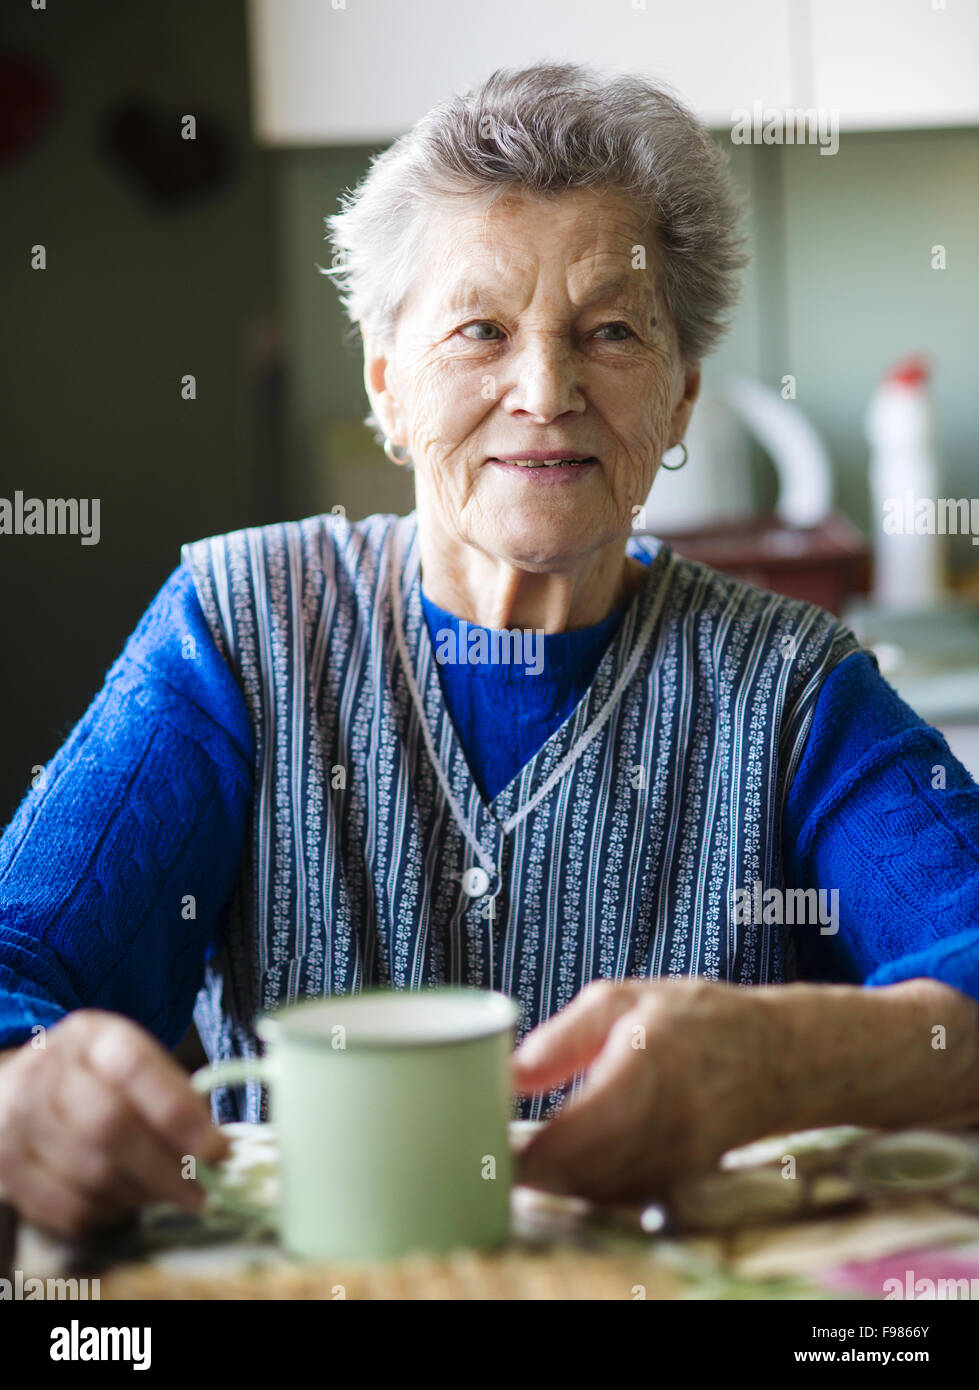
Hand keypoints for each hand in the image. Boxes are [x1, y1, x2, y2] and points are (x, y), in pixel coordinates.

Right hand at [0, 1009, 228, 1237]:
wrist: (24, 1084)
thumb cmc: (97, 1076)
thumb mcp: (137, 1062)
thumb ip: (174, 1095)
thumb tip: (215, 1149)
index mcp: (91, 1036)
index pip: (135, 1068)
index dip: (180, 1114)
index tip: (218, 1150)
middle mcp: (47, 1070)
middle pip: (110, 1126)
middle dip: (165, 1168)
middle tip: (200, 1193)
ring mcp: (18, 1119)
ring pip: (89, 1173)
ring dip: (139, 1194)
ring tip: (164, 1194)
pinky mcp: (5, 1167)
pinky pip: (64, 1207)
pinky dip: (105, 1213)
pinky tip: (124, 1202)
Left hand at [510, 978, 778, 1203]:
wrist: (779, 1056)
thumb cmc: (696, 1019)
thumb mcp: (620, 1001)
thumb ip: (560, 1040)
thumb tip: (507, 1074)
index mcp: (644, 1071)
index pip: (568, 1138)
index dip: (520, 1155)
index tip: (486, 1144)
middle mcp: (665, 1126)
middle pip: (576, 1176)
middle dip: (529, 1171)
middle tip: (494, 1150)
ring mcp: (677, 1162)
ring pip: (595, 1192)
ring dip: (554, 1182)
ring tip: (523, 1154)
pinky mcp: (681, 1182)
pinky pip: (621, 1195)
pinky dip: (587, 1186)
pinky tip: (568, 1162)